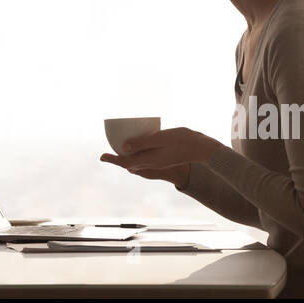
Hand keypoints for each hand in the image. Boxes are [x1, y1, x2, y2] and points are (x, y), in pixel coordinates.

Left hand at [99, 127, 221, 182]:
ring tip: (120, 150)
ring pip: (138, 162)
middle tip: (107, 154)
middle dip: (118, 159)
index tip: (101, 156)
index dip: (112, 159)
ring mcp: (159, 163)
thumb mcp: (160, 139)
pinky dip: (138, 155)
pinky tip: (140, 146)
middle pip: (130, 163)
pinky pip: (146, 159)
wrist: (202, 148)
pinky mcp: (164, 159)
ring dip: (128, 157)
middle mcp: (153, 163)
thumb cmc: (182, 140)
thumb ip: (142, 143)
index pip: (126, 162)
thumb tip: (123, 148)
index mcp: (149, 160)